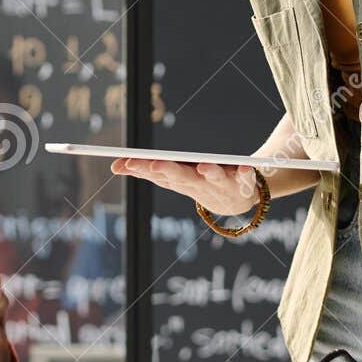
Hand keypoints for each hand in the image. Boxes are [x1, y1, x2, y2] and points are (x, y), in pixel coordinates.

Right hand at [110, 158, 263, 215]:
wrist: (237, 200)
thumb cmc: (201, 182)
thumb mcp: (174, 176)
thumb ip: (146, 170)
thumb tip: (115, 166)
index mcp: (181, 181)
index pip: (159, 175)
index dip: (143, 169)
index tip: (127, 162)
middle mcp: (199, 186)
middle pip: (183, 178)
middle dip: (169, 170)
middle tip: (155, 163)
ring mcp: (221, 186)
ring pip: (214, 179)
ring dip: (209, 173)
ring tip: (203, 166)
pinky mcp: (243, 185)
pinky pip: (246, 179)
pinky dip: (246, 174)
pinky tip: (245, 167)